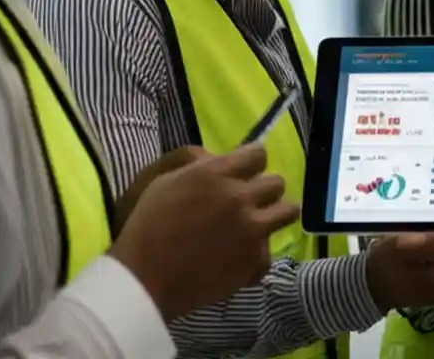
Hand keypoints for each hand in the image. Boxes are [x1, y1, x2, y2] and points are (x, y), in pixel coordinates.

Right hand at [110, 144, 298, 320]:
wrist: (144, 279)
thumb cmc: (146, 227)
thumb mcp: (164, 183)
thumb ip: (197, 166)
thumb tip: (218, 158)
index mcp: (216, 174)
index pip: (258, 154)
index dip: (251, 162)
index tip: (244, 173)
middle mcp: (240, 197)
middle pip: (277, 183)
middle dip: (263, 190)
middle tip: (247, 203)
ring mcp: (252, 230)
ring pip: (289, 211)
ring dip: (273, 216)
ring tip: (255, 225)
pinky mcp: (254, 260)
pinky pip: (269, 252)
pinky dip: (256, 257)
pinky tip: (238, 259)